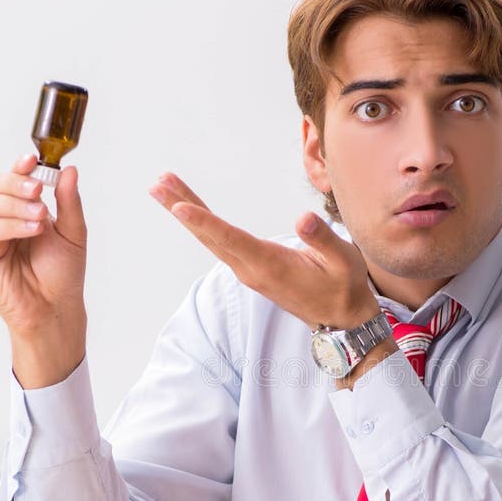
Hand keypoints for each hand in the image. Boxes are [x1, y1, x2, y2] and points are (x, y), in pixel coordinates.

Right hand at [0, 154, 87, 386]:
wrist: (56, 307)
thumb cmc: (62, 274)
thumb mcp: (73, 233)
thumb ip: (69, 203)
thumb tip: (70, 171)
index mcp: (24, 210)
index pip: (16, 180)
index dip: (21, 167)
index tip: (34, 160)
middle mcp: (4, 218)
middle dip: (18, 183)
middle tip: (39, 189)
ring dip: (18, 205)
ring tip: (42, 216)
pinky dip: (11, 225)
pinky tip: (33, 229)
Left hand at [149, 173, 379, 328]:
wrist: (340, 318)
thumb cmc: (343, 286)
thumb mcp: (343, 261)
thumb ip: (323, 239)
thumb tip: (303, 218)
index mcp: (270, 266)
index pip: (231, 240)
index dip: (204, 222)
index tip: (177, 207)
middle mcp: (252, 270)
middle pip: (210, 236)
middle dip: (182, 207)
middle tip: (158, 182)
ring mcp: (248, 271)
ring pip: (211, 239)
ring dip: (187, 212)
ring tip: (165, 185)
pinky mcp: (250, 269)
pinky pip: (220, 243)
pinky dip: (202, 223)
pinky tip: (191, 210)